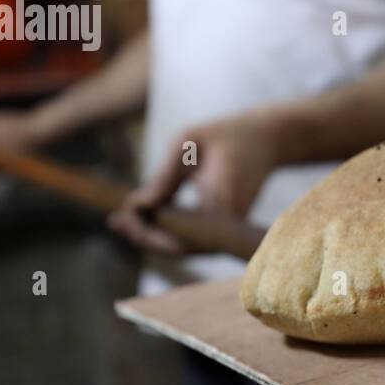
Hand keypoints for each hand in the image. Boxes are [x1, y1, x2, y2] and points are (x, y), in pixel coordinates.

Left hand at [108, 109, 282, 253]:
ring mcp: (229, 231)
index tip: (121, 213)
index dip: (144, 232)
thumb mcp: (189, 144)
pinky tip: (143, 216)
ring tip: (122, 219)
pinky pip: (192, 237)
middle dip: (143, 237)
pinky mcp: (225, 227)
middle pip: (178, 248)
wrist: (269, 138)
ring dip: (153, 235)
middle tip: (114, 220)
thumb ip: (163, 177)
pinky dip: (167, 229)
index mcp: (222, 209)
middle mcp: (228, 228)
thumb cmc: (229, 136)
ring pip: (184, 246)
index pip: (177, 238)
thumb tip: (137, 206)